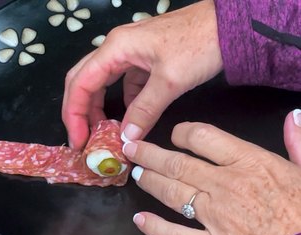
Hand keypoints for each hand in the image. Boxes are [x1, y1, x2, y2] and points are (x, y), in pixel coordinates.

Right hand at [62, 0, 222, 149]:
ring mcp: (129, 53)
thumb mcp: (169, 81)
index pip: (81, 83)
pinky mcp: (143, 60)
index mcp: (116, 48)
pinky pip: (123, 83)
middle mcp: (116, 48)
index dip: (74, 114)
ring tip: (103, 131)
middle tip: (83, 138)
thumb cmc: (199, 44)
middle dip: (80, 111)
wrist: (227, 26)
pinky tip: (130, 117)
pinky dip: (122, 102)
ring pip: (102, 82)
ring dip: (99, 107)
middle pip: (84, 80)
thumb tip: (125, 138)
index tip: (78, 140)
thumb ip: (144, 111)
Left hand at [122, 121, 300, 234]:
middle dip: (150, 154)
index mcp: (250, 164)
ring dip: (151, 182)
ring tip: (137, 174)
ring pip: (173, 193)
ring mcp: (218, 218)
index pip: (204, 137)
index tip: (173, 134)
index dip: (182, 132)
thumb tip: (292, 116)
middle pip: (178, 164)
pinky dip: (155, 226)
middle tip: (132, 149)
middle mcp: (227, 186)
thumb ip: (298, 142)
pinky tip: (140, 219)